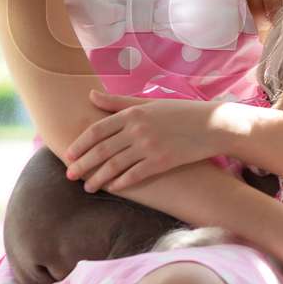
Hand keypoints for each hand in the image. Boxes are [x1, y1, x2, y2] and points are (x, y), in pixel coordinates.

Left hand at [64, 91, 231, 193]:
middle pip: (101, 150)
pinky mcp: (162, 161)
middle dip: (82, 164)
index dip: (79, 144)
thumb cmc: (181, 112)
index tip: (68, 154)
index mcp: (133, 112)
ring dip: (98, 178)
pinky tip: (113, 188)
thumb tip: (90, 94)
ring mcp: (150, 146)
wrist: (214, 125)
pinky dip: (121, 183)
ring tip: (88, 187)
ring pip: (114, 166)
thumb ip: (118, 102)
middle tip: (69, 175)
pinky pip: (135, 175)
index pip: (97, 130)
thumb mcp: (150, 103)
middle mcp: (138, 129)